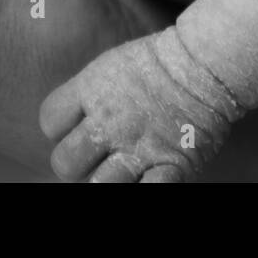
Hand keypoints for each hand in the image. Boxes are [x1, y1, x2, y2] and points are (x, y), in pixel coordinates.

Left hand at [38, 27, 234, 181]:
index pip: (50, 121)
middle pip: (65, 163)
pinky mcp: (171, 165)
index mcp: (91, 90)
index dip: (60, 130)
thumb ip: (87, 95)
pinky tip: (145, 181)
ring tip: (120, 174)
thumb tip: (72, 122)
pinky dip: (141, 191)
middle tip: (95, 160)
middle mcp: (109, 121)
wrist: (207, 62)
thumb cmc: (160, 62)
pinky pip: (145, 195)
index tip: (78, 129)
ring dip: (105, 184)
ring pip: (98, 187)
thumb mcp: (110, 66)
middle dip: (76, 166)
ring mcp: (139, 146)